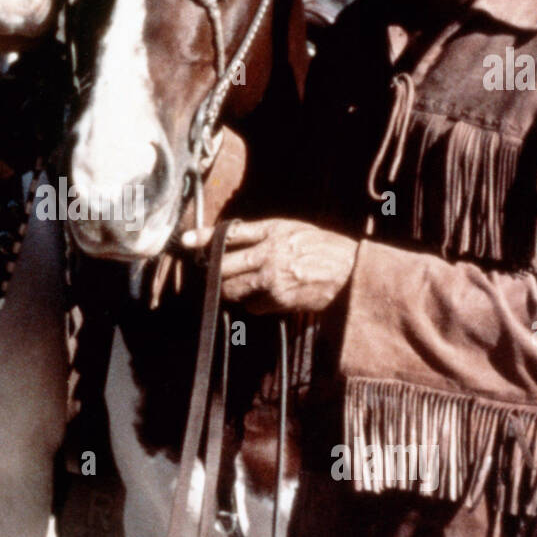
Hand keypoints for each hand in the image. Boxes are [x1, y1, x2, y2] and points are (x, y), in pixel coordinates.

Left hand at [182, 218, 357, 313]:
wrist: (350, 272)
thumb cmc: (321, 248)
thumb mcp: (291, 230)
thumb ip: (259, 234)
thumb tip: (227, 238)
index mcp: (272, 232)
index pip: (230, 234)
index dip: (205, 238)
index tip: (185, 241)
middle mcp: (269, 254)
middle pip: (223, 267)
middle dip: (215, 272)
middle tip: (214, 273)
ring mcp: (273, 279)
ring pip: (233, 290)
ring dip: (232, 290)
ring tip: (245, 284)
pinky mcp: (279, 301)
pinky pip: (252, 306)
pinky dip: (253, 303)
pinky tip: (267, 295)